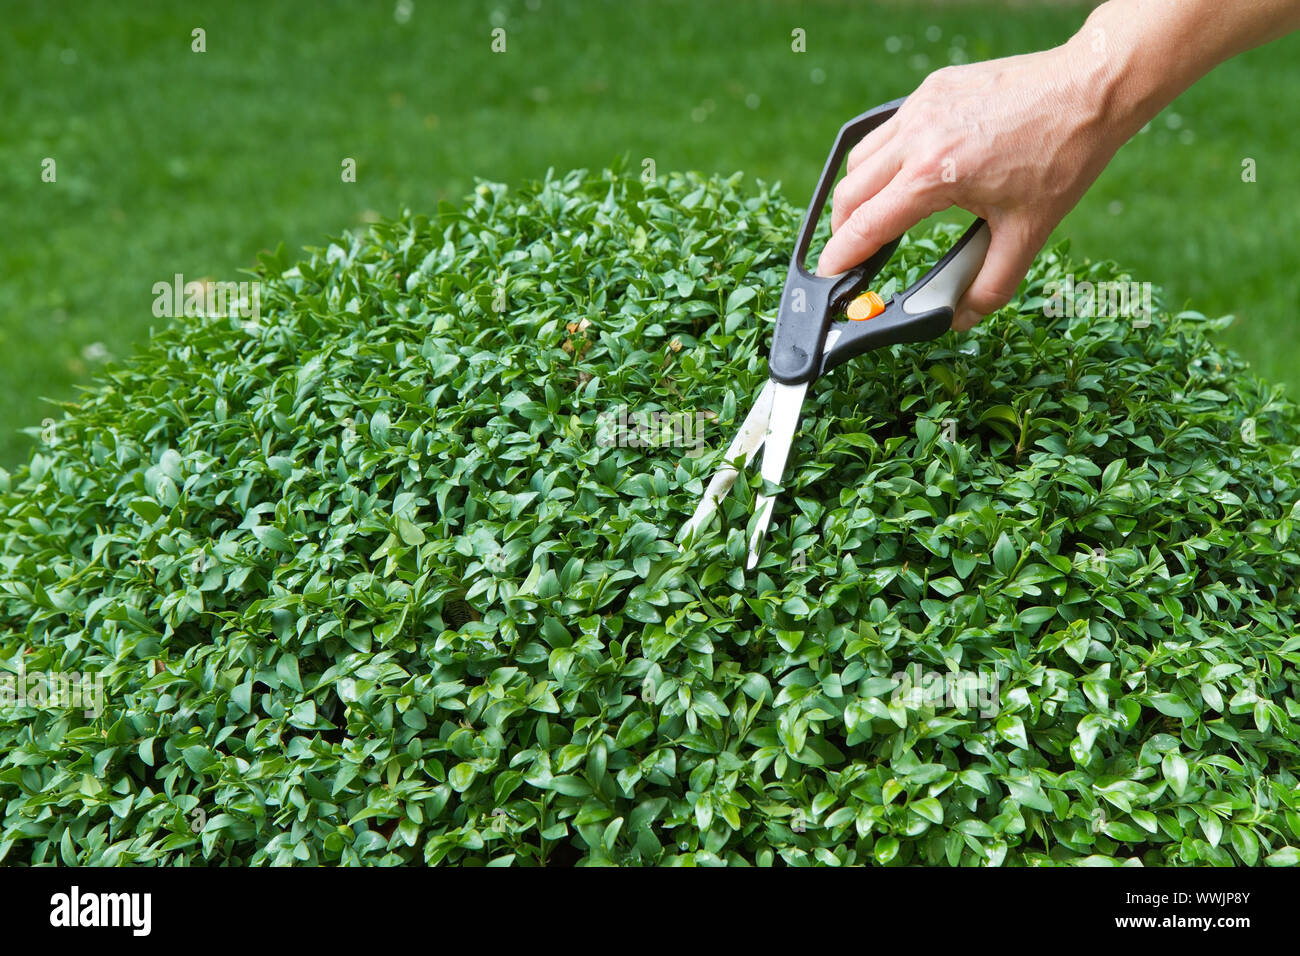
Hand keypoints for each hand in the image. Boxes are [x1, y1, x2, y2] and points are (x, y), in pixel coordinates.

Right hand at [816, 45, 1120, 329]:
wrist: (1092, 89)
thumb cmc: (1064, 156)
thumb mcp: (1030, 233)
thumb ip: (991, 285)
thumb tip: (960, 318)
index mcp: (934, 175)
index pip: (867, 226)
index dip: (841, 257)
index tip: (828, 276)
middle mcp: (918, 136)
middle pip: (849, 194)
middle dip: (843, 231)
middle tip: (853, 254)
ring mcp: (921, 107)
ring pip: (861, 159)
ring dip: (858, 194)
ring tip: (876, 218)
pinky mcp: (931, 89)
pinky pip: (888, 131)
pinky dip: (884, 160)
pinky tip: (906, 176)